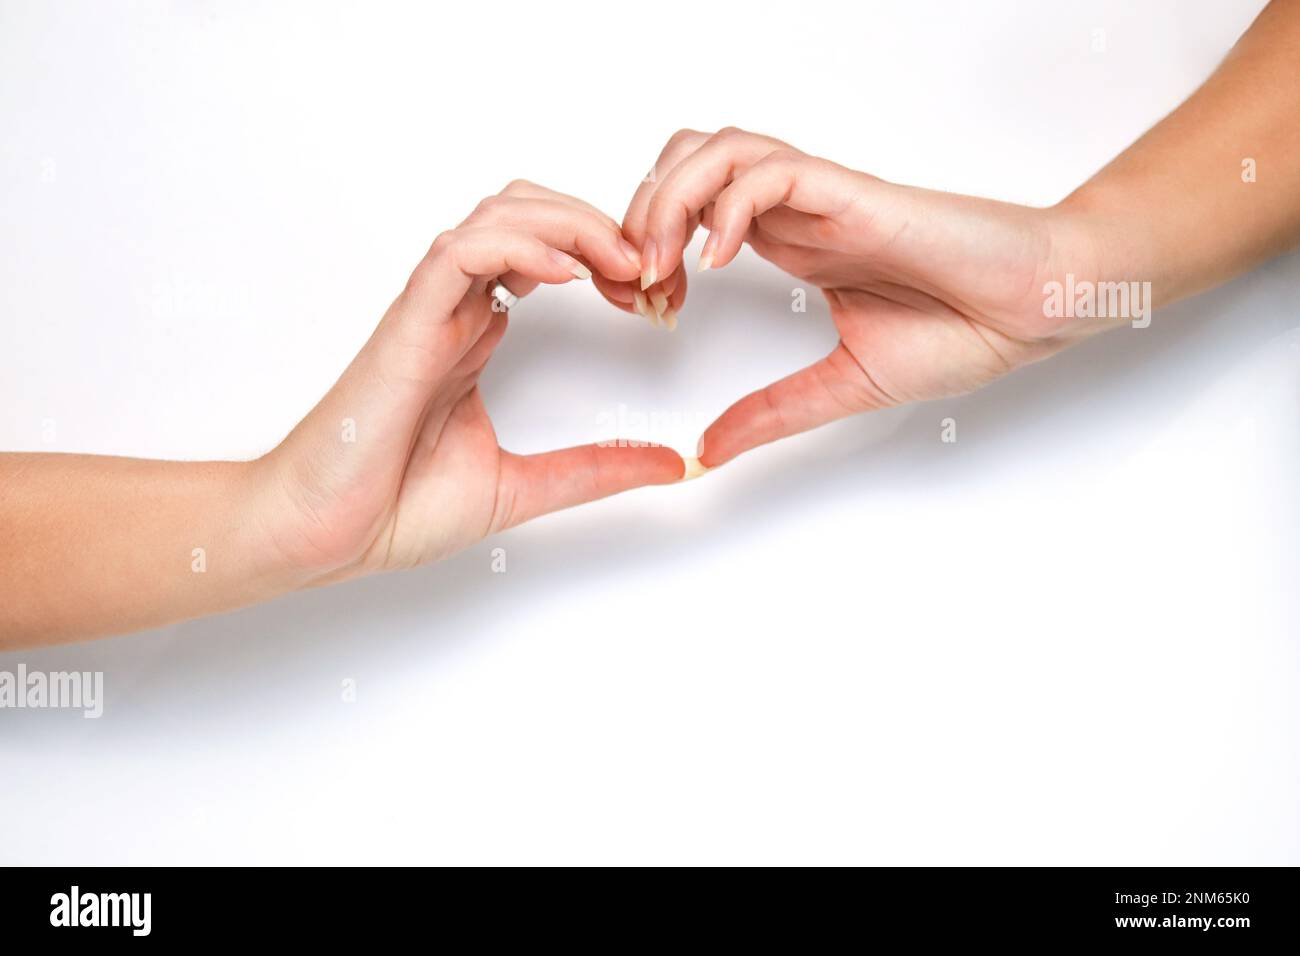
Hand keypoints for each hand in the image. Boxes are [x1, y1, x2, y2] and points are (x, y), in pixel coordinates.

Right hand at [261, 181, 682, 580]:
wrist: (322, 535)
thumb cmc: (395, 507)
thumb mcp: (524, 487)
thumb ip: (594, 470)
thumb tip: (672, 463)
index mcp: (477, 335)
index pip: (548, 255)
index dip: (606, 257)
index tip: (653, 295)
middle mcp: (456, 311)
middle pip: (529, 214)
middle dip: (598, 225)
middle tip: (650, 269)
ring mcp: (430, 312)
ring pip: (498, 217)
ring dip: (569, 223)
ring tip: (620, 261)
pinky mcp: (406, 323)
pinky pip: (458, 253)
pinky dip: (518, 245)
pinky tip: (567, 273)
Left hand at [609, 127, 1100, 465]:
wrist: (1034, 308)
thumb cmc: (961, 331)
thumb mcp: (841, 386)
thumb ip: (772, 412)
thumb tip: (708, 451)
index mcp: (788, 244)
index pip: (686, 211)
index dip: (645, 248)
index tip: (641, 308)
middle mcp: (794, 212)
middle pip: (684, 163)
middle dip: (637, 213)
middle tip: (632, 282)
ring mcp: (821, 198)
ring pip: (717, 151)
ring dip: (669, 200)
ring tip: (661, 265)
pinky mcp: (851, 193)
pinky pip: (770, 171)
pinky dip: (727, 204)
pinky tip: (716, 259)